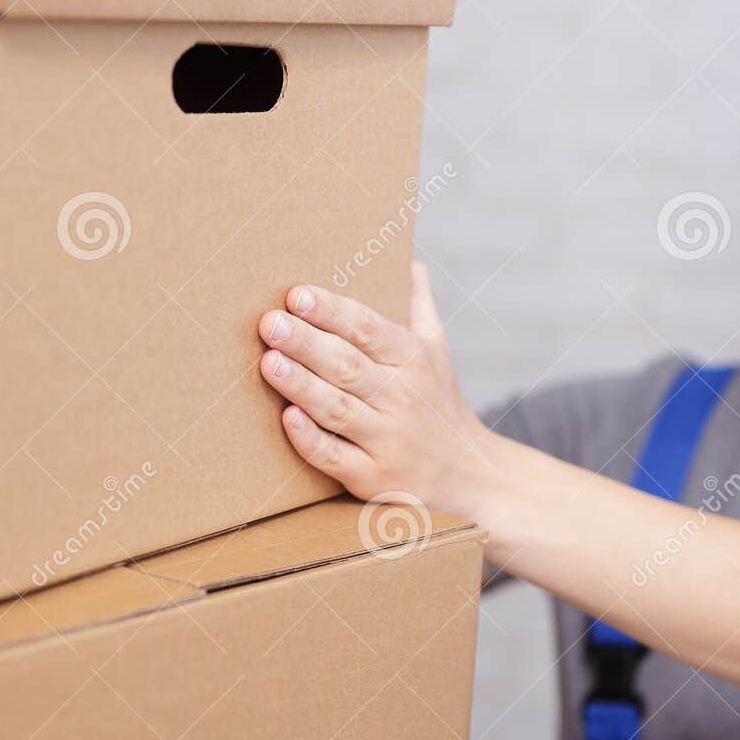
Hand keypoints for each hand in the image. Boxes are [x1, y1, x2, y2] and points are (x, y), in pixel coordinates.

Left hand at [256, 262, 497, 519]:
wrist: (471, 476)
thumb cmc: (440, 405)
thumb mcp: (438, 352)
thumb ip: (419, 306)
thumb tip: (409, 261)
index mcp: (414, 360)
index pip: (369, 329)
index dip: (332, 311)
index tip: (297, 294)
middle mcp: (403, 398)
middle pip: (348, 365)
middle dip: (307, 342)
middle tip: (270, 322)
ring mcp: (388, 440)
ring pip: (337, 408)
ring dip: (301, 384)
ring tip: (269, 361)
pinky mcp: (374, 477)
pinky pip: (336, 457)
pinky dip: (311, 439)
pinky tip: (287, 418)